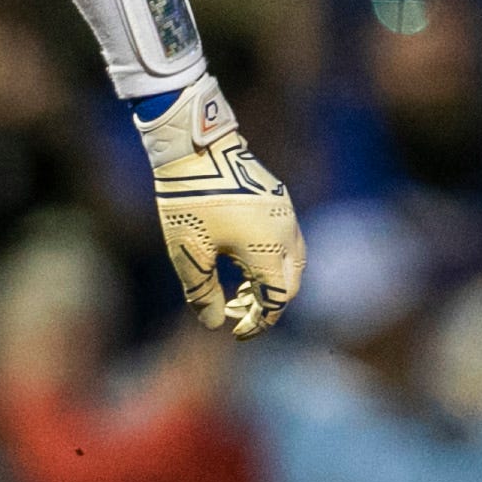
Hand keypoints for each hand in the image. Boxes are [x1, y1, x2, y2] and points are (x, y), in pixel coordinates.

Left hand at [144, 77, 302, 339]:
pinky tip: (244, 260)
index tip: (236, 332)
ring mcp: (285, 213)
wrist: (194, 148)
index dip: (259, 322)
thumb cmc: (188, 203)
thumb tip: (214, 323)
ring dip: (271, 281)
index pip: (276, 300)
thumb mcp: (189, 254)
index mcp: (268, 250)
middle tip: (238, 313)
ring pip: (292, 260)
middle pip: (290, 283)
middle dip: (267, 304)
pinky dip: (272, 259)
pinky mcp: (278, 198)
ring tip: (240, 291)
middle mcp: (286, 232)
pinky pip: (286, 239)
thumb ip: (203, 293)